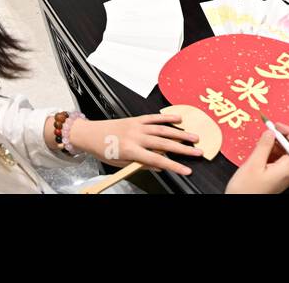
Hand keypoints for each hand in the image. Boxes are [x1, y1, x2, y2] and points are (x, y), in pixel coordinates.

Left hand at [68, 114, 202, 176]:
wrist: (90, 133)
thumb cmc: (103, 150)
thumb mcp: (120, 163)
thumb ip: (141, 164)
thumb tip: (160, 166)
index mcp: (131, 150)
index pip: (157, 160)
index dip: (174, 166)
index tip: (187, 170)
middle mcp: (136, 137)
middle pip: (164, 144)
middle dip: (183, 149)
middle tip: (198, 151)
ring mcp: (137, 126)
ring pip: (163, 130)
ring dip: (180, 133)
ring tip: (194, 137)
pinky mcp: (136, 119)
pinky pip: (154, 118)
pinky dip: (167, 118)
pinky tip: (179, 119)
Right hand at [226, 122, 288, 193]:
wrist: (239, 204)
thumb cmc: (245, 191)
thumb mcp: (253, 164)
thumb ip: (264, 145)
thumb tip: (271, 132)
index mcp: (287, 169)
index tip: (276, 125)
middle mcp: (288, 173)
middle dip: (280, 137)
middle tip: (267, 130)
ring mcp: (283, 176)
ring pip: (284, 154)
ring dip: (274, 145)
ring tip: (261, 142)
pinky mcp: (276, 178)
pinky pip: (278, 161)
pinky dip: (271, 153)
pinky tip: (260, 152)